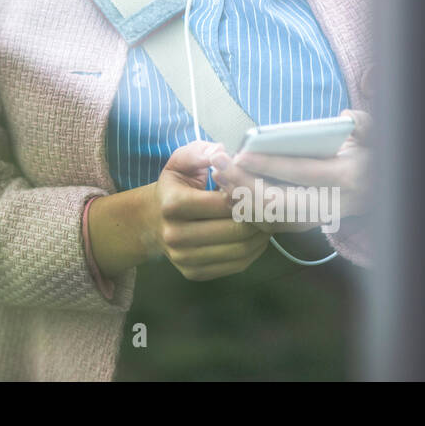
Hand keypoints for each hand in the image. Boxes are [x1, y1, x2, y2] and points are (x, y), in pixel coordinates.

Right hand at [149, 140, 271, 280]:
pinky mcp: (194, 273)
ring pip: (240, 249)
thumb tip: (221, 152)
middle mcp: (176, 235)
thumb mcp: (180, 162)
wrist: (151, 221)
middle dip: (260, 217)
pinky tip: (257, 235)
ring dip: (261, 235)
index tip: (258, 187)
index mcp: (173, 204)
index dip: (247, 195)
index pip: (224, 203)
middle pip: (235, 229)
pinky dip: (254, 251)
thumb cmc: (173, 187)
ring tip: (268, 220)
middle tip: (273, 206)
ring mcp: (184, 258)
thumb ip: (199, 152)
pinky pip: (237, 265)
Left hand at [208, 109, 371, 234]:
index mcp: (346, 178)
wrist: (379, 191)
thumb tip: (345, 116)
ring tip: (219, 176)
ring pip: (273, 218)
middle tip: (220, 166)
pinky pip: (272, 223)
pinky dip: (248, 210)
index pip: (303, 173)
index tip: (241, 155)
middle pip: (281, 202)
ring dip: (242, 199)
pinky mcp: (305, 225)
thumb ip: (363, 124)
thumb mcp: (373, 137)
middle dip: (245, 185)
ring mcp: (317, 219)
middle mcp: (331, 204)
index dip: (270, 165)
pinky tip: (230, 190)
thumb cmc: (368, 157)